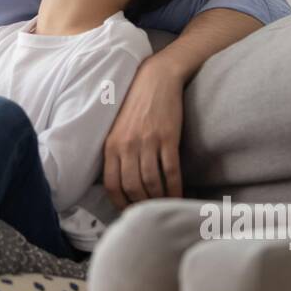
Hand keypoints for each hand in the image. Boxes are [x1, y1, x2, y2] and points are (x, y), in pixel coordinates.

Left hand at [102, 56, 186, 209]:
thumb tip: (120, 182)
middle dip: (141, 204)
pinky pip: (171, 171)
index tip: (129, 211)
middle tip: (150, 212)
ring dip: (159, 198)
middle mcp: (127, 145)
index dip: (120, 202)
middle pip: (133, 187)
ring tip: (165, 205)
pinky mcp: (167, 138)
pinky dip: (175, 187)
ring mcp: (147, 142)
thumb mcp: (117, 128)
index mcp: (111, 145)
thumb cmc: (136, 104)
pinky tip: (178, 194)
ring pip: (152, 182)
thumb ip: (116, 152)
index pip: (112, 184)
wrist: (156, 78)